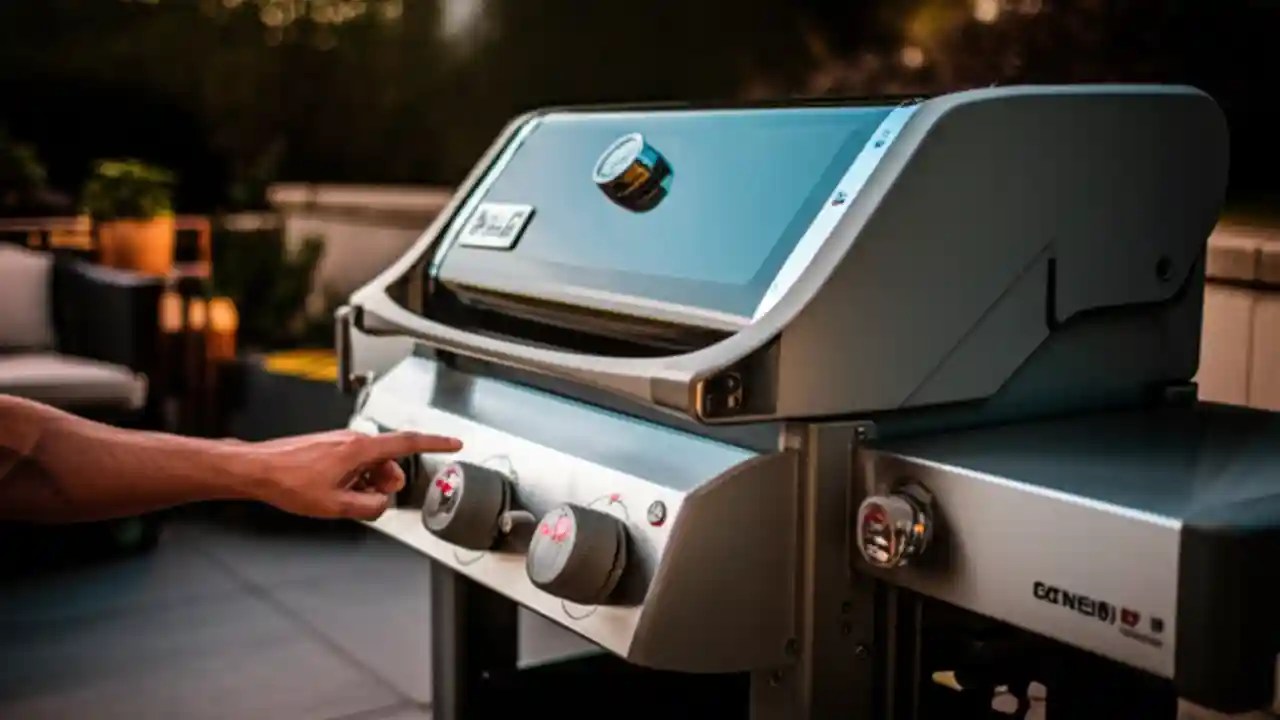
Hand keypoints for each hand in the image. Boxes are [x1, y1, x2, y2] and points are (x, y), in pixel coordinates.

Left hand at [234, 430, 461, 520]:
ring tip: (348, 498)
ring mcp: (341, 441)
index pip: (408, 443)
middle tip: (377, 498)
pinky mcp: (330, 446)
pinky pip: (356, 460)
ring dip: (370, 481)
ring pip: (371, 462)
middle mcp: (353, 439)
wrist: (258, 469)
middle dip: (389, 480)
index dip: (436, 443)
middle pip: (389, 459)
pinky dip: (356, 477)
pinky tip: (338, 491)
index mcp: (360, 449)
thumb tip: (383, 504)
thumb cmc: (289, 482)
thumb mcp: (336, 505)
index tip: (454, 443)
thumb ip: (369, 506)